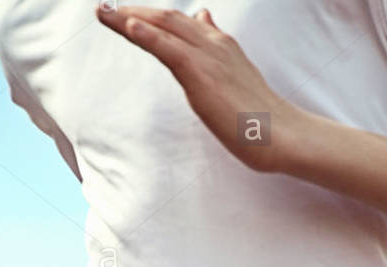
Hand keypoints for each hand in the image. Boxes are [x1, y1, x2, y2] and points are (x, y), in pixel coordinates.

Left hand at [96, 6, 301, 173]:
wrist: (283, 134)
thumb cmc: (261, 116)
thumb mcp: (236, 76)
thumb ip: (216, 51)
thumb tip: (203, 21)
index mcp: (220, 45)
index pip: (180, 23)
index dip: (151, 17)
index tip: (126, 14)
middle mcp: (213, 43)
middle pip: (166, 18)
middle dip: (133, 11)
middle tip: (103, 8)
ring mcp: (208, 57)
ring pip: (163, 27)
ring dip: (129, 18)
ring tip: (103, 12)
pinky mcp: (202, 75)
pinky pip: (169, 49)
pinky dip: (147, 35)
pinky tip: (127, 27)